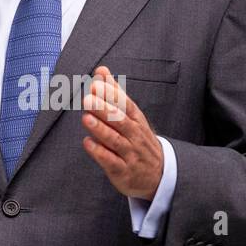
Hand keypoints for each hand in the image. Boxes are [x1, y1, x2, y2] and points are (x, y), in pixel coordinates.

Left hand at [80, 65, 163, 199]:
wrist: (159, 175)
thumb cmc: (139, 140)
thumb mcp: (132, 117)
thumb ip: (115, 94)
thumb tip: (101, 70)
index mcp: (137, 121)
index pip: (126, 105)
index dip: (112, 94)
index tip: (98, 83)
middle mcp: (135, 136)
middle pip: (120, 121)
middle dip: (104, 109)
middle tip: (88, 98)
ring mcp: (130, 154)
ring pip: (115, 140)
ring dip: (101, 129)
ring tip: (86, 118)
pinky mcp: (123, 171)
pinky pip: (111, 162)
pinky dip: (100, 152)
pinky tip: (88, 143)